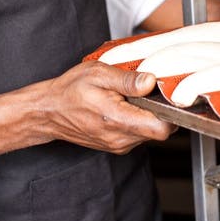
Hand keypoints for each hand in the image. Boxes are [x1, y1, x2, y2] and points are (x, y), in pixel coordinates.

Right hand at [39, 61, 175, 154]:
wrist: (48, 111)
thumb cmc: (70, 90)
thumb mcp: (97, 74)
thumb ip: (127, 79)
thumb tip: (151, 81)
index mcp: (118, 120)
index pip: (162, 128)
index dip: (170, 111)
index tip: (165, 95)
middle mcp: (120, 139)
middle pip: (159, 130)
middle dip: (158, 110)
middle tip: (144, 91)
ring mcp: (118, 145)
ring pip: (149, 133)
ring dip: (146, 116)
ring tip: (129, 97)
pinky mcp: (116, 146)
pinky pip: (137, 135)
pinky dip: (136, 121)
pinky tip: (122, 106)